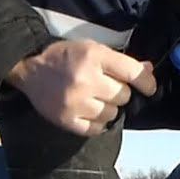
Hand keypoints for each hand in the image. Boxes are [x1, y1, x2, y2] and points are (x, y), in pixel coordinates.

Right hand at [6, 40, 156, 136]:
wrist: (30, 70)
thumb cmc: (65, 58)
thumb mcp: (93, 50)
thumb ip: (120, 62)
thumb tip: (149, 71)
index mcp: (93, 56)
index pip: (132, 73)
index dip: (146, 82)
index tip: (149, 88)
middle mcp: (86, 79)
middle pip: (123, 96)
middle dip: (119, 93)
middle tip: (105, 88)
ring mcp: (76, 102)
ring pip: (112, 114)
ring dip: (109, 108)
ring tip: (95, 100)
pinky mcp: (67, 120)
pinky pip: (97, 129)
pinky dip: (98, 123)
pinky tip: (90, 112)